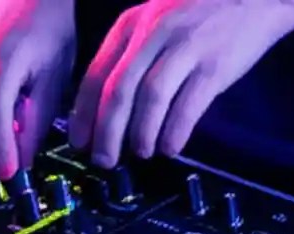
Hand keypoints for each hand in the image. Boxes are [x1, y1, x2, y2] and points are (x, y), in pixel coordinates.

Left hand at [68, 0, 293, 166]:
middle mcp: (154, 33)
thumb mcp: (155, 18)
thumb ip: (131, 52)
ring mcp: (186, 47)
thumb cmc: (203, 12)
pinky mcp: (214, 64)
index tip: (79, 141)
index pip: (96, 74)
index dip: (84, 114)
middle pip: (119, 91)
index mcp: (132, 23)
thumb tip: (107, 105)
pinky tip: (170, 147)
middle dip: (107, 133)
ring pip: (150, 98)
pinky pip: (188, 105)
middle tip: (104, 160)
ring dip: (141, 133)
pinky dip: (174, 131)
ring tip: (140, 153)